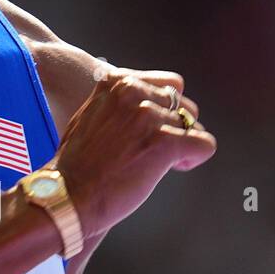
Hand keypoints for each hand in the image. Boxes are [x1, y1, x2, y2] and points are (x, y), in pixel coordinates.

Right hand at [47, 65, 215, 239]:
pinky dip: (193, 158)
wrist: (70, 191)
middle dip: (173, 127)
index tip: (142, 130)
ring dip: (180, 144)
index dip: (161, 110)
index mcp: (115, 82)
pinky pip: (205, 144)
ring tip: (154, 160)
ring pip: (193, 125)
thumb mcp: (91, 114)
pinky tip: (169, 168)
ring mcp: (148, 115)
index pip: (168, 84)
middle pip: (183, 104)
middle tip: (148, 149)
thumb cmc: (79, 162)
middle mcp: (132, 92)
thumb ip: (118, 102)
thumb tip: (150, 100)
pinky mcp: (165, 141)